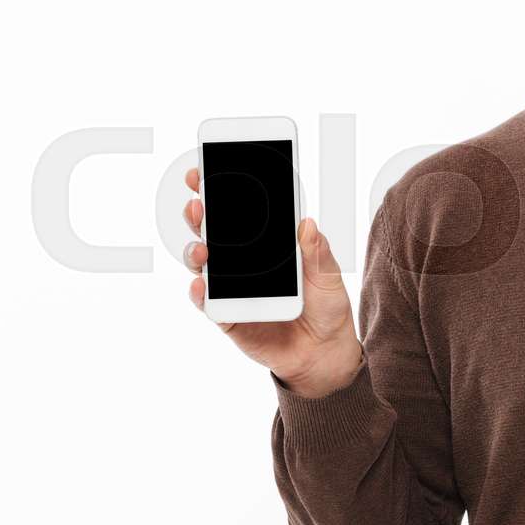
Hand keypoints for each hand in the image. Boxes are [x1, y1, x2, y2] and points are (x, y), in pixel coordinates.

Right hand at [183, 167, 363, 397]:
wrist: (325, 353)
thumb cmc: (327, 308)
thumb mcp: (328, 276)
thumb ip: (317, 251)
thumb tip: (307, 222)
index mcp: (268, 245)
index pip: (239, 212)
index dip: (220, 191)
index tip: (205, 170)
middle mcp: (244, 262)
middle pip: (213, 232)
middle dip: (200, 214)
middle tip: (197, 202)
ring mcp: (233, 288)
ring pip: (204, 264)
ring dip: (196, 251)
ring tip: (202, 248)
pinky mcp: (228, 316)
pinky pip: (208, 303)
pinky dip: (201, 293)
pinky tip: (201, 284)